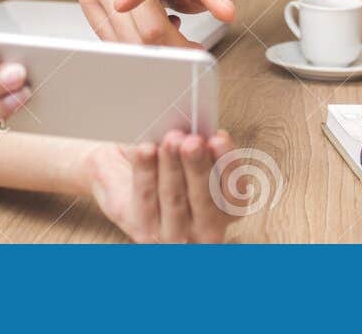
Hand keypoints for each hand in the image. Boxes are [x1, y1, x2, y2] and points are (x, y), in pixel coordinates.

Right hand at [78, 0, 235, 47]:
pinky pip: (112, 40)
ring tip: (167, 28)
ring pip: (127, 40)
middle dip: (172, 48)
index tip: (123, 3)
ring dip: (154, 49)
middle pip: (144, 29)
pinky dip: (133, 44)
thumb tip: (227, 12)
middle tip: (188, 45)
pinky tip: (144, 27)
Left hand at [84, 130, 236, 242]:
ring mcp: (173, 234)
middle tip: (192, 141)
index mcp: (226, 212)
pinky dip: (146, 171)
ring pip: (175, 199)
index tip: (218, 138)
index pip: (236, 194)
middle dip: (198, 166)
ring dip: (172, 167)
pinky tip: (145, 150)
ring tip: (171, 139)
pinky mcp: (142, 229)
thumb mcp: (190, 153)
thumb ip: (199, 143)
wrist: (126, 175)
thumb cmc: (167, 162)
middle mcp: (205, 231)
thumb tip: (196, 128)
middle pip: (205, 200)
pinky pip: (145, 198)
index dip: (229, 165)